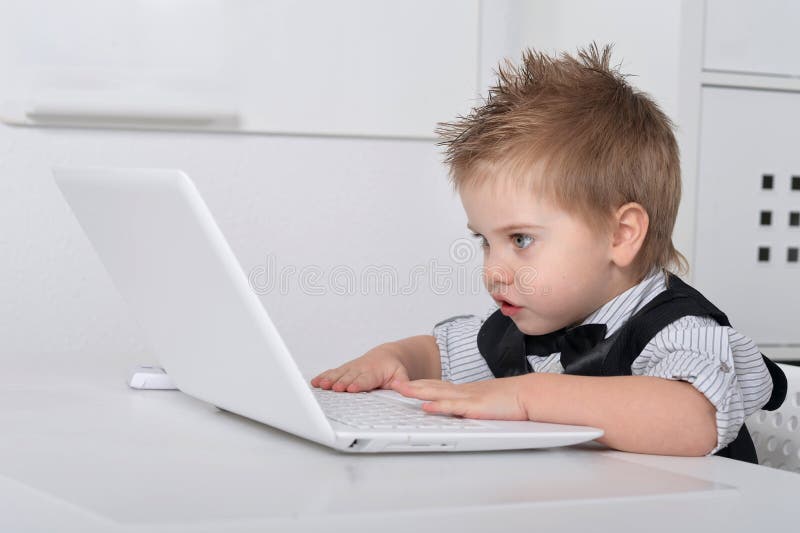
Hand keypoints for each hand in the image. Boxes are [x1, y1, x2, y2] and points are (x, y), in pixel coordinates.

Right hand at [311, 343, 409, 392]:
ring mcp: (352, 369)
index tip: (351, 388)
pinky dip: (324, 377)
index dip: (358, 384)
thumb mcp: (401, 375)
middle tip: (335, 388)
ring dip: (330, 380)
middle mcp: (361, 369)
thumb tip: (403, 387)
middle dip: (342, 383)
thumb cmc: (393, 368)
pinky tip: (316, 382)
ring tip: (321, 385)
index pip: (366, 380)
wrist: (387, 356)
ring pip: (339, 374)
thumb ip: (402, 383)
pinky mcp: (345, 369)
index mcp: (375, 372)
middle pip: (350, 378)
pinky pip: (333, 372)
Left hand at [391, 376, 532, 420]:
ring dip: (419, 392)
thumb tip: (466, 410)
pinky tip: (426, 407)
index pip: (439, 386)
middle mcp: (465, 391)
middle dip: (413, 386)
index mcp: (467, 391)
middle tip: (394, 384)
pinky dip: (439, 406)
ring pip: (439, 394)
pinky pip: (454, 407)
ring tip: (401, 390)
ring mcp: (469, 398)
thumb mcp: (488, 402)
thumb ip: (475, 405)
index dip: (421, 385)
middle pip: (433, 387)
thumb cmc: (513, 399)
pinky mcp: (476, 407)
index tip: (405, 384)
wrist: (530, 394)